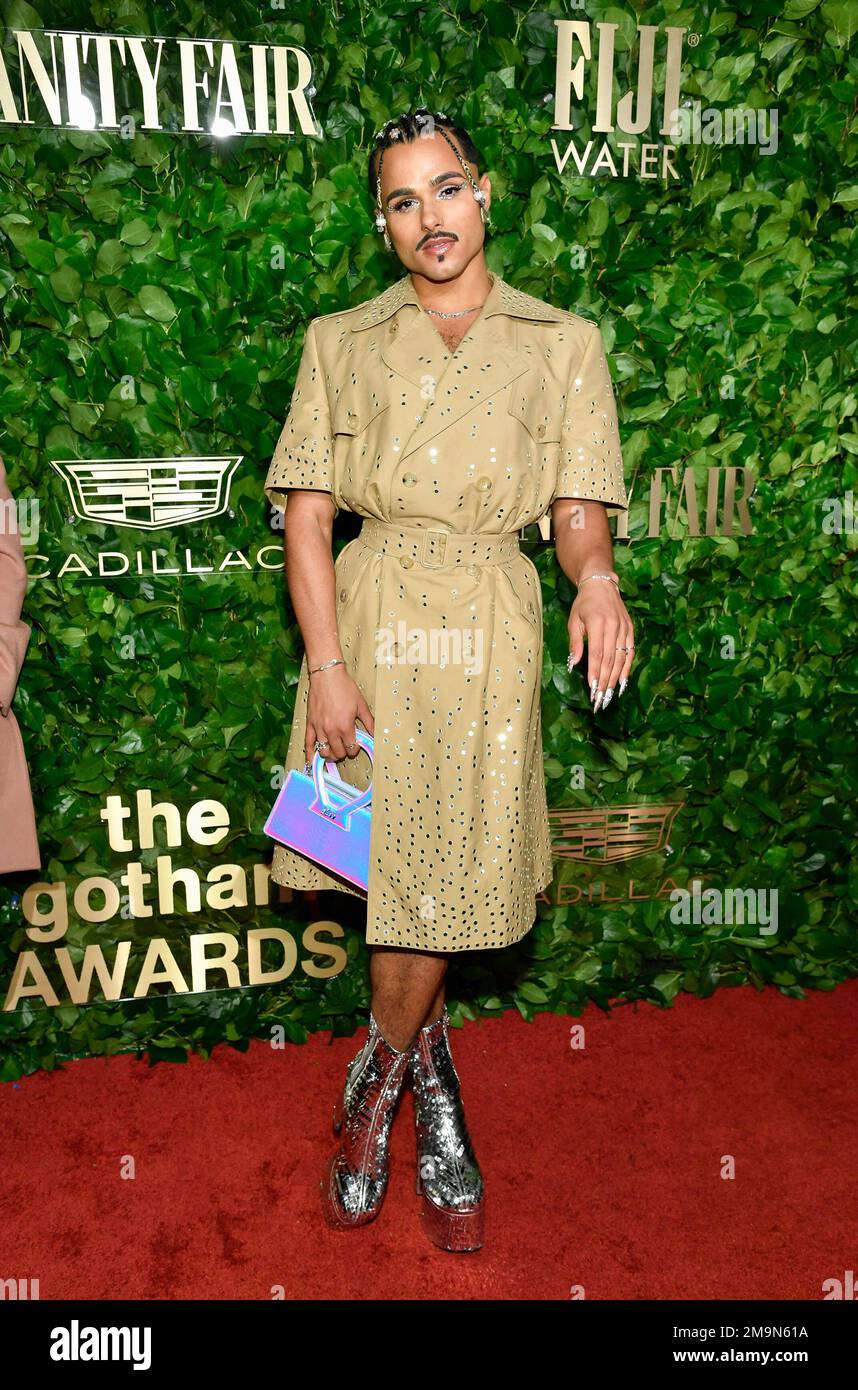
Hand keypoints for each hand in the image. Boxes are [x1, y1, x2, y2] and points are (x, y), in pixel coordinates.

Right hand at [305, 665, 374, 762]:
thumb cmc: (344, 687)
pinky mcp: (310, 724)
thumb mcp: (361, 705)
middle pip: (338, 753)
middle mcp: (331, 730)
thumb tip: (375, 734)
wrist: (327, 675)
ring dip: (330, 754)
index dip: (354, 749)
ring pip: (324, 751)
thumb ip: (368, 722)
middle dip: (343, 753)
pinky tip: (310, 760)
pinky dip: (309, 753)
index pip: (350, 749)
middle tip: (346, 747)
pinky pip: (308, 743)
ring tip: (334, 751)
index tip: (355, 745)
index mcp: (345, 727)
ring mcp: (319, 728)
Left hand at [568, 579, 634, 711]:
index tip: (593, 688)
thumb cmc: (584, 604)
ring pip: (621, 658)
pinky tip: (622, 682)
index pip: (597, 654)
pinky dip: (627, 668)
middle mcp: (613, 626)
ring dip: (615, 679)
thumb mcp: (574, 621)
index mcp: (598, 623)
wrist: (602, 585)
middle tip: (600, 699)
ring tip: (609, 695)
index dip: (596, 672)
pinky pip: (630, 652)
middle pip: (610, 659)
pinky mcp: (630, 630)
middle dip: (605, 681)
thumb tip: (573, 665)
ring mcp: (624, 628)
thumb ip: (575, 643)